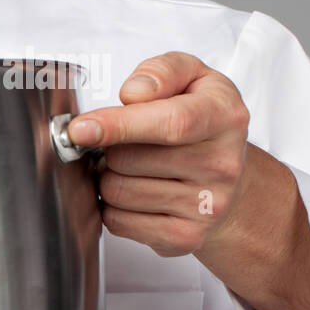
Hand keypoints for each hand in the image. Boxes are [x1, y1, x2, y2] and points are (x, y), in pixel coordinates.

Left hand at [67, 51, 250, 257]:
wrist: (229, 178)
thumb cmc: (201, 120)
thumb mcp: (192, 77)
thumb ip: (163, 71)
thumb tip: (133, 94)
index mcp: (224, 116)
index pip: (171, 124)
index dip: (119, 125)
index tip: (81, 129)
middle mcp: (223, 164)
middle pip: (131, 158)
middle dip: (110, 147)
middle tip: (122, 142)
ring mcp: (207, 206)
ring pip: (118, 191)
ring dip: (108, 176)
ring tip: (130, 166)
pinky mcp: (186, 237)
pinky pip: (119, 221)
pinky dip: (112, 205)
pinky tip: (134, 191)